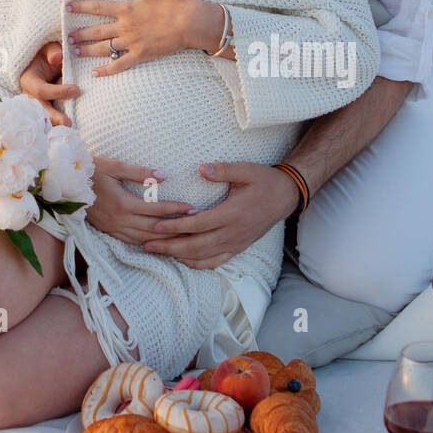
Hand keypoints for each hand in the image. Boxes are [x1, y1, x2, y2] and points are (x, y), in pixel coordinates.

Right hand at [19, 42, 78, 126]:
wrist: (43, 61)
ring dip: (56, 124)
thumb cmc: (46, 53)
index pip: (41, 89)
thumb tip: (57, 58)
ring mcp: (37, 104)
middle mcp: (30, 95)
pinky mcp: (45, 109)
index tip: (76, 90)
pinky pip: (49, 118)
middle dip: (53, 117)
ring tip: (70, 130)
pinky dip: (58, 124)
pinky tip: (69, 131)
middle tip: (68, 123)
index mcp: (29, 80)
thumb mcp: (48, 47)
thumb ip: (53, 51)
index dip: (58, 91)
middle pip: (39, 109)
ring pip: (43, 117)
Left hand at [66, 0, 223, 76]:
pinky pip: (120, 65)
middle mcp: (126, 26)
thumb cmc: (177, 1)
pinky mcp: (141, 55)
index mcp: (127, 8)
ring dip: (87, 50)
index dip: (81, 7)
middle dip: (80, 33)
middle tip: (66, 36)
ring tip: (74, 52)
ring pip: (104, 48)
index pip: (98, 7)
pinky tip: (95, 73)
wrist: (192, 22)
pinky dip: (106, 70)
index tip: (67, 8)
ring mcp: (132, 42)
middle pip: (96, 30)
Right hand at [84, 156, 196, 244]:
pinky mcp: (107, 231)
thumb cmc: (91, 170)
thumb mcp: (115, 166)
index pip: (157, 210)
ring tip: (183, 239)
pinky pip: (131, 241)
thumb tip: (164, 175)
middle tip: (196, 228)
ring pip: (144, 239)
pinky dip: (147, 244)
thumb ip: (140, 172)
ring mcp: (113, 228)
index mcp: (123, 204)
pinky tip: (158, 244)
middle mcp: (119, 220)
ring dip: (164, 240)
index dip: (176, 210)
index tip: (193, 209)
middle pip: (154, 229)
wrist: (65, 183)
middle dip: (176, 229)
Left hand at [142, 162, 298, 268]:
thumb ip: (223, 170)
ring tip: (157, 253)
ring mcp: (236, 243)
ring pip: (203, 257)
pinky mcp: (238, 248)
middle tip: (146, 245)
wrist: (286, 197)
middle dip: (169, 247)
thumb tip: (200, 168)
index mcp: (232, 213)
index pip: (198, 224)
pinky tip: (181, 260)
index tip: (155, 226)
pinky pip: (215, 262)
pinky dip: (196, 264)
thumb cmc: (264, 181)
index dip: (175, 227)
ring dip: (178, 256)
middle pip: (196, 245)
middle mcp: (233, 232)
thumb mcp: (246, 170)